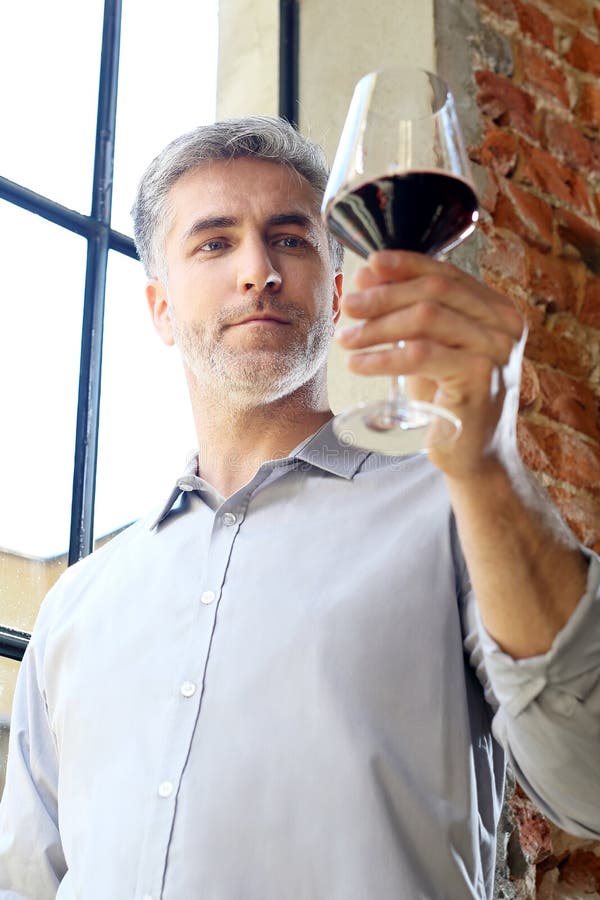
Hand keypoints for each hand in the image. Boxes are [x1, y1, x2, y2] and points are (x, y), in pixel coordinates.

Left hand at [335, 250, 525, 478]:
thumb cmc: (448, 401)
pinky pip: (421, 355)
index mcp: (498, 311)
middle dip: (384, 296)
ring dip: (377, 327)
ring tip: (346, 339)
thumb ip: (404, 312)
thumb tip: (364, 275)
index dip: (406, 264)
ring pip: (425, 318)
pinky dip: (383, 357)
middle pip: (434, 291)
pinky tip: (357, 364)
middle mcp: (504, 326)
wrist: (474, 457)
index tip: (369, 265)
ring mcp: (496, 351)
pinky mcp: (479, 379)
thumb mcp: (426, 348)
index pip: (448, 274)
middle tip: (348, 307)